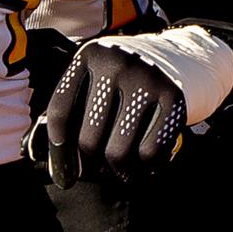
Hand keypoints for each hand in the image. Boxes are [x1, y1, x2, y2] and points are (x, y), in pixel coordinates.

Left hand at [41, 24, 232, 185]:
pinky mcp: (174, 98)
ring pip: (119, 151)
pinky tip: (145, 166)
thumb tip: (48, 160)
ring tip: (121, 172)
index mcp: (89, 56)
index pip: (61, 112)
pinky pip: (150, 152)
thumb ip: (75, 109)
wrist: (184, 59)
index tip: (65, 175)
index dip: (59, 151)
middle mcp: (116, 63)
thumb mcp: (98, 79)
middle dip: (92, 165)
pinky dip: (146, 168)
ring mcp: (147, 79)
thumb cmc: (128, 82)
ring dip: (118, 172)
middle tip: (99, 172)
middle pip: (89, 138)